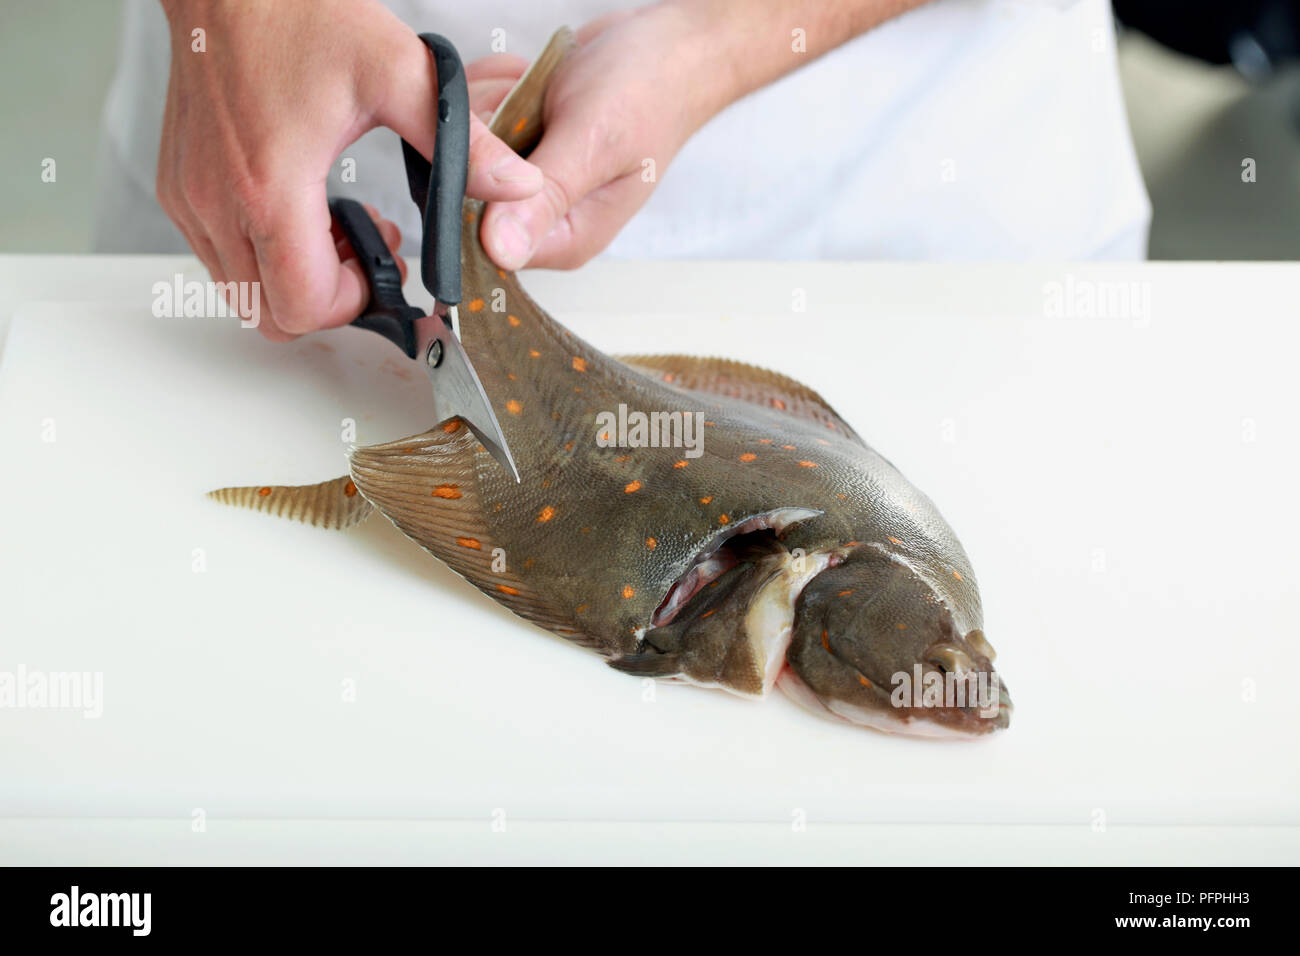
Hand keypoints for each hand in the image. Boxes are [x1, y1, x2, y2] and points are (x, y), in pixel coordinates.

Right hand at [155, 0, 542, 339]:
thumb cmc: (299, 14)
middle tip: (365, 250)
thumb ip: (461, 141)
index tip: (385, 267)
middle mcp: (218, 202)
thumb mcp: (398, 72)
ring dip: (294, 278)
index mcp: (271, 187)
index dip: (353, 304)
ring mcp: (191, 198)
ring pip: (243, 291)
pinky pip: (220, 256)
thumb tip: (519, 186)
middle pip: (270, 315)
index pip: (304, 305)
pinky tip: (303, 206)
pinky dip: (263, 252)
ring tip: (338, 223)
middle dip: (326, 299)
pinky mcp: (179, 188)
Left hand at [479, 5, 725, 270]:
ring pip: (463, 152)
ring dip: (485, 104)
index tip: (493, 136)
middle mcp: (544, 220)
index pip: (482, 239)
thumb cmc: (648, 92)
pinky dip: (490, 89)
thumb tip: (501, 252)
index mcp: (566, 239)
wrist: (667, 47)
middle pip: (464, 193)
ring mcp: (529, 183)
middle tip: (521, 99)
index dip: (469, 186)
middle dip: (480, 135)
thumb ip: (547, 197)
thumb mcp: (593, 144)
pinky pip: (475, 125)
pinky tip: (524, 77)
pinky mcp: (520, 150)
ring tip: (530, 84)